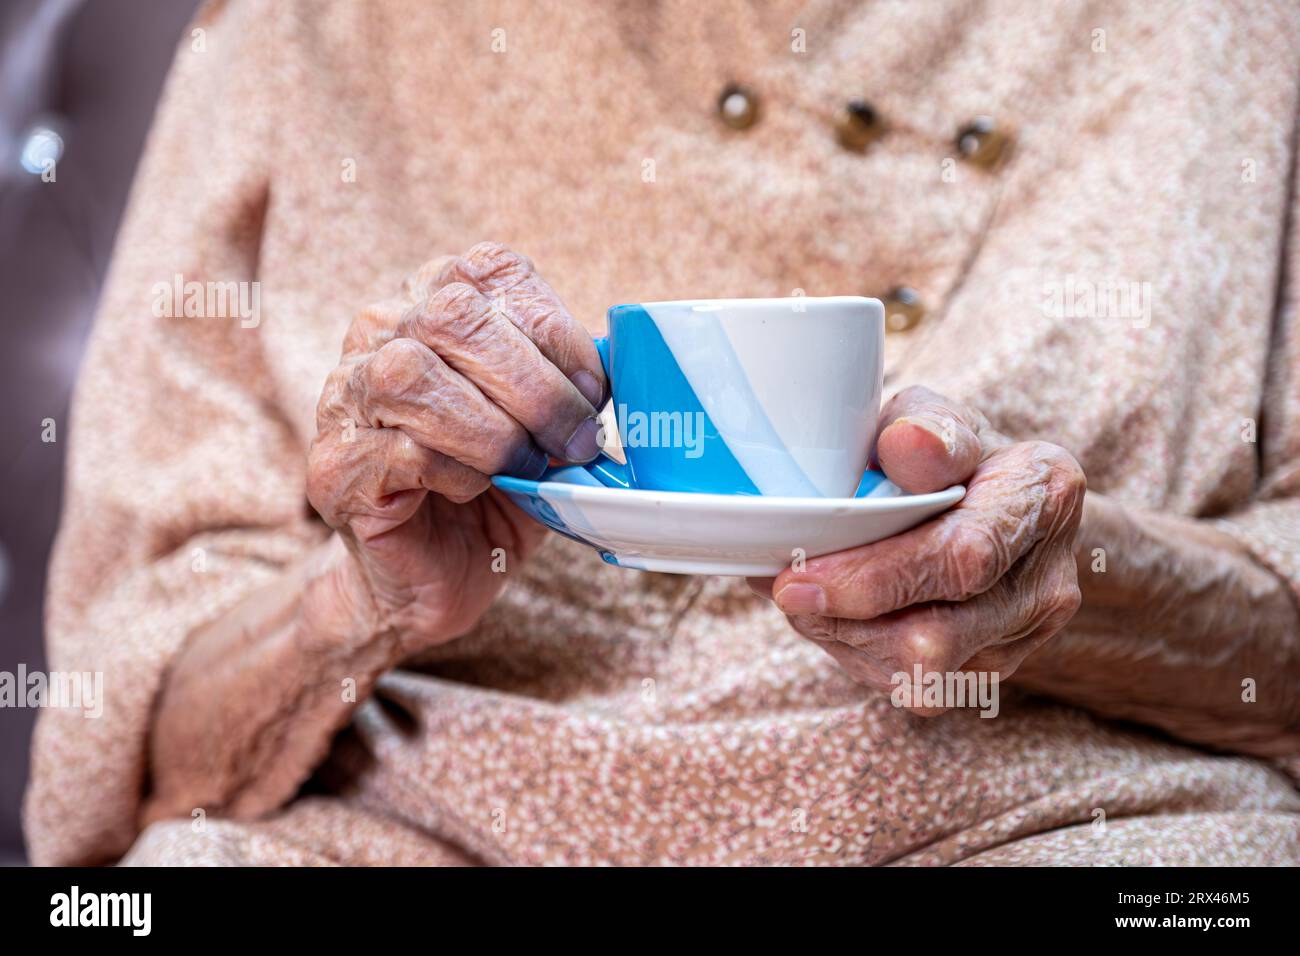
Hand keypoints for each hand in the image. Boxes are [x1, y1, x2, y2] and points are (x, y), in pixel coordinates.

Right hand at [307, 242, 606, 652]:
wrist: (433, 576)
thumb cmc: (495, 492)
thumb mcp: (548, 430)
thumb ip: (572, 389)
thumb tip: (623, 365)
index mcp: (433, 301)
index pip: (489, 271)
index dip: (553, 327)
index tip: (595, 390)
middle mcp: (378, 331)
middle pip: (453, 315)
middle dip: (534, 384)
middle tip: (575, 441)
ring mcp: (346, 395)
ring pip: (414, 377)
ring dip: (494, 431)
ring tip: (525, 468)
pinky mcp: (336, 464)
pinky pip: (401, 450)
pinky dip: (458, 473)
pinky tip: (474, 491)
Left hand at [748, 386, 1085, 713]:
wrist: (993, 508)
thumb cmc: (950, 456)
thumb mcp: (935, 419)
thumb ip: (923, 427)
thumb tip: (904, 446)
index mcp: (1043, 495)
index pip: (963, 555)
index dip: (874, 575)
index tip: (799, 572)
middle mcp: (1046, 580)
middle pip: (938, 635)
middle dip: (843, 617)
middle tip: (784, 585)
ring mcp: (1022, 639)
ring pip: (919, 674)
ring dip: (843, 636)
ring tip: (807, 590)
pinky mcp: (988, 674)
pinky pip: (911, 687)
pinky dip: (856, 651)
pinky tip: (834, 613)